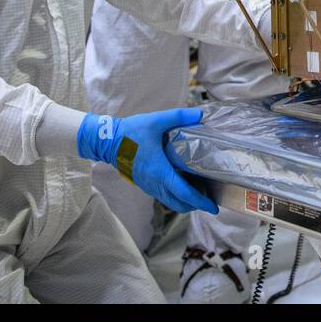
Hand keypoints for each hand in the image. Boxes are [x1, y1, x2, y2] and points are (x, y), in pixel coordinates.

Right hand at [76, 109, 217, 213]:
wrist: (107, 141)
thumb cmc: (131, 132)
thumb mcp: (156, 121)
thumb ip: (179, 116)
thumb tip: (199, 114)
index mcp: (160, 171)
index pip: (184, 194)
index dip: (200, 202)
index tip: (213, 207)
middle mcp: (155, 183)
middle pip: (179, 204)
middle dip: (196, 205)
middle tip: (210, 198)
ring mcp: (148, 186)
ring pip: (171, 202)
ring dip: (186, 202)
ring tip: (199, 192)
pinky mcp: (145, 184)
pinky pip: (163, 196)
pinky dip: (176, 196)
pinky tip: (183, 183)